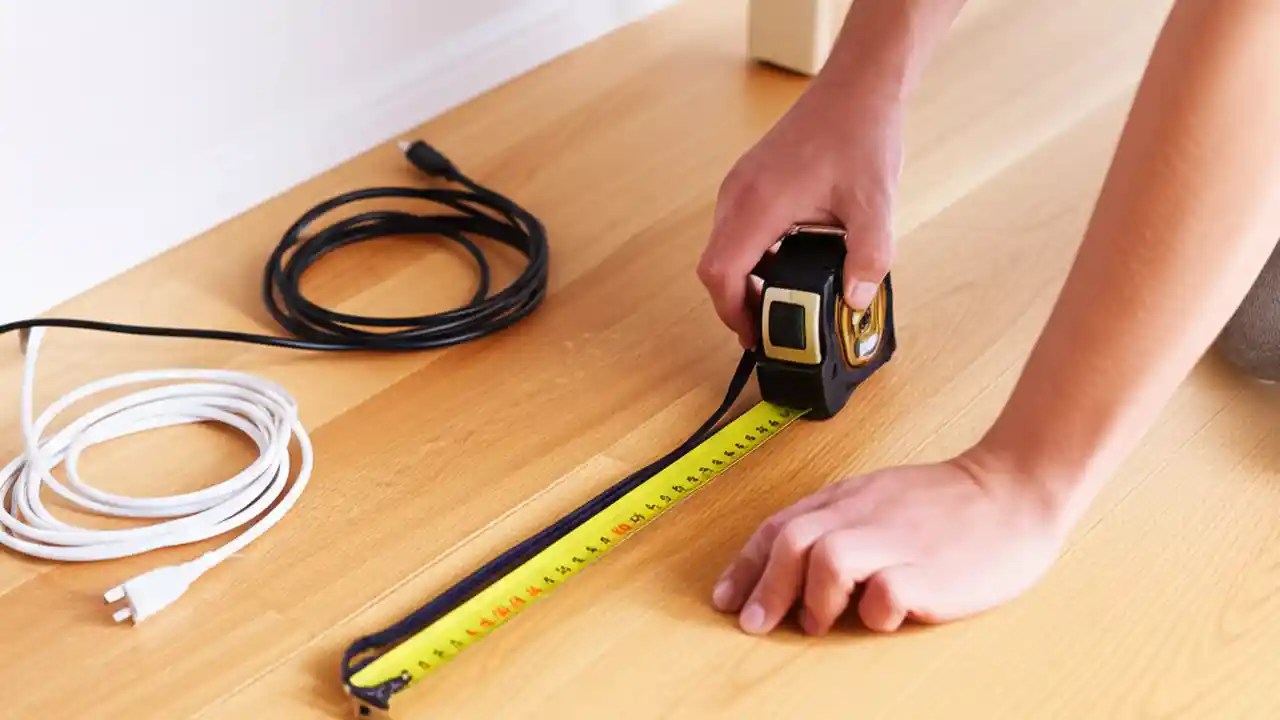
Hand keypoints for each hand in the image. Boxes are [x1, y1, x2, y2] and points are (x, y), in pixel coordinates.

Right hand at [697, 79, 904, 347]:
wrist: (855, 88)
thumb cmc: (859, 135)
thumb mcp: (876, 203)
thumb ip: (869, 257)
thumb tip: (856, 301)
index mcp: (759, 203)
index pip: (720, 272)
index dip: (732, 313)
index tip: (756, 336)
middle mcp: (737, 194)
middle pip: (715, 266)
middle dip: (738, 304)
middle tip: (772, 328)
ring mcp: (738, 186)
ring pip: (722, 249)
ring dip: (744, 281)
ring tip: (779, 303)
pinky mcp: (747, 183)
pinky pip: (733, 231)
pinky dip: (749, 258)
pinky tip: (783, 266)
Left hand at [710, 456, 1066, 634]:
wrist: (1015, 489)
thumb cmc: (947, 502)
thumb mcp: (878, 497)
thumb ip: (836, 522)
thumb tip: (789, 567)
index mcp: (848, 499)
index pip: (779, 527)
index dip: (745, 566)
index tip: (726, 598)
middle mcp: (865, 516)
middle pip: (792, 542)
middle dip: (764, 586)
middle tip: (754, 623)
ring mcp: (898, 542)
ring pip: (827, 558)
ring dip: (812, 597)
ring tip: (818, 622)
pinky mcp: (931, 571)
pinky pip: (887, 594)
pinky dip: (874, 612)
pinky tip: (880, 617)